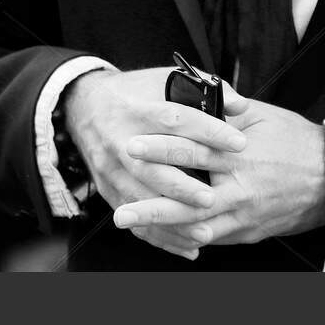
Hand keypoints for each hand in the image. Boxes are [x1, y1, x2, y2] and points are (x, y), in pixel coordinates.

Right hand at [63, 67, 247, 259]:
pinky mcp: (107, 188)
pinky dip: (159, 236)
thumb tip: (239, 106)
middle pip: (152, 166)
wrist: (84, 104)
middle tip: (213, 198)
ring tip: (204, 231)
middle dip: (183, 186)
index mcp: (139, 109)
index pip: (176, 119)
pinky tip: (186, 246)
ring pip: (141, 198)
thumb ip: (202, 87)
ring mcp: (111, 167)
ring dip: (172, 219)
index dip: (208, 131)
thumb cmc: (134, 92)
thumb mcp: (164, 79)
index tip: (239, 143)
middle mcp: (121, 139)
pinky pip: (134, 216)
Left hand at [111, 85, 324, 247]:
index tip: (131, 147)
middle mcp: (239, 188)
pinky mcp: (250, 232)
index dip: (159, 149)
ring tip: (135, 228)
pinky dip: (188, 239)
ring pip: (197, 228)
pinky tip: (167, 237)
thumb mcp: (263, 116)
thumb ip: (228, 112)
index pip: (191, 151)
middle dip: (150, 206)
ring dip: (163, 229)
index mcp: (239, 154)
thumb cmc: (297, 141)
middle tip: (120, 210)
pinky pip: (215, 240)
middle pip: (186, 200)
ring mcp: (245, 215)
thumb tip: (200, 100)